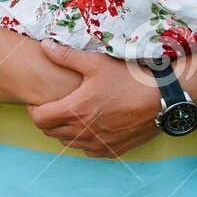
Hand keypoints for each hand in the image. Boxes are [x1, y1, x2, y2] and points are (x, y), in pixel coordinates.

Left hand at [25, 41, 162, 157]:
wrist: (162, 100)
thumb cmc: (129, 79)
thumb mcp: (96, 63)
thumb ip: (66, 56)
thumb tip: (44, 45)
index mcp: (74, 111)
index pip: (39, 119)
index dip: (34, 110)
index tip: (39, 102)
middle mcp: (83, 132)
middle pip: (50, 132)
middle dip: (47, 120)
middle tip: (54, 106)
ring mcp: (98, 144)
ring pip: (68, 143)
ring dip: (64, 131)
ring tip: (72, 115)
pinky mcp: (112, 150)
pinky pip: (88, 150)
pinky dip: (84, 141)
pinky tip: (91, 127)